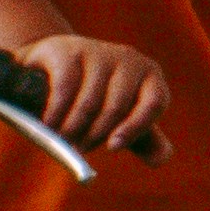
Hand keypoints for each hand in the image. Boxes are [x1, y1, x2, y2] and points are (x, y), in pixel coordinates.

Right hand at [20, 33, 172, 160]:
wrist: (55, 64)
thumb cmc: (98, 95)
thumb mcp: (124, 116)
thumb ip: (145, 138)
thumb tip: (161, 160)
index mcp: (150, 75)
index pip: (153, 103)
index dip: (135, 128)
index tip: (112, 147)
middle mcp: (129, 59)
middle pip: (117, 107)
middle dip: (96, 135)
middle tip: (80, 149)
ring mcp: (98, 51)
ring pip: (89, 103)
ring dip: (72, 129)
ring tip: (62, 139)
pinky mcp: (68, 50)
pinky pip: (64, 90)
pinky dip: (55, 114)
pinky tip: (48, 125)